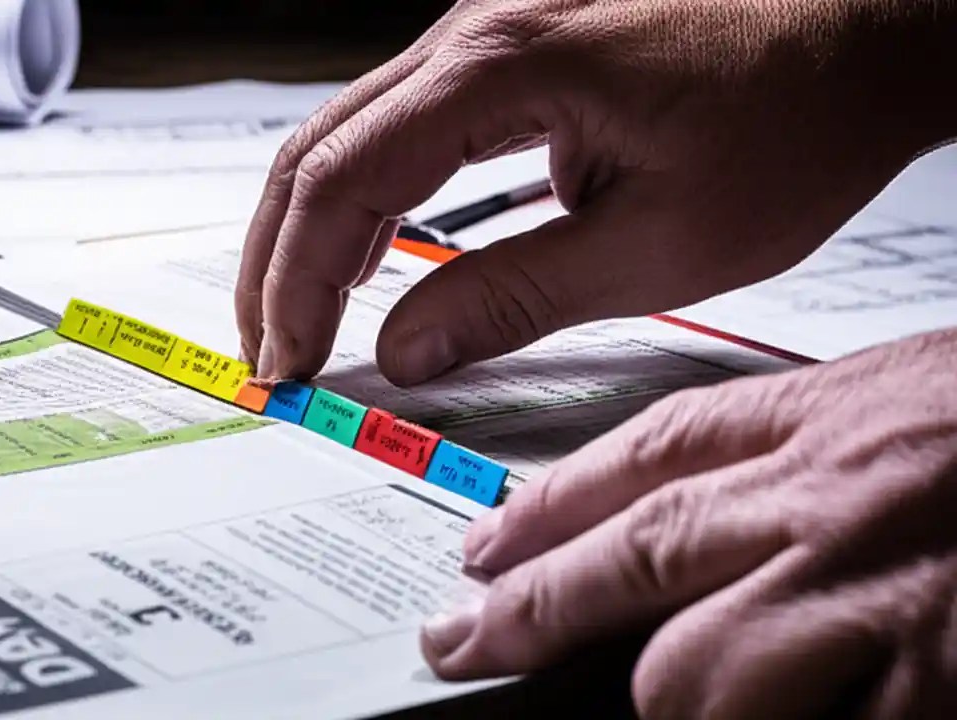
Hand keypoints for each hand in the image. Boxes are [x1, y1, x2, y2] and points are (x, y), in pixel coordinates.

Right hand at [234, 0, 956, 381]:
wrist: (868, 27)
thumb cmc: (794, 115)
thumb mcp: (657, 242)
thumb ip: (513, 299)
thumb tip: (406, 351)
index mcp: (503, 65)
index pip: (342, 179)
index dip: (295, 282)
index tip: (289, 364)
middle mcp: (475, 30)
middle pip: (316, 147)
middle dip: (276, 260)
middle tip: (270, 352)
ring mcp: (486, 33)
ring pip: (346, 132)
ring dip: (310, 231)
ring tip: (298, 321)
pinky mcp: (509, 53)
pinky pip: (399, 124)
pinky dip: (365, 200)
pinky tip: (364, 258)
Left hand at [420, 328, 956, 718]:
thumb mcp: (911, 403)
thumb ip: (807, 450)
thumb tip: (698, 510)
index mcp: (835, 418)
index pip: (649, 451)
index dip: (550, 499)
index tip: (484, 541)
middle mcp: (836, 504)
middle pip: (635, 557)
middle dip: (533, 608)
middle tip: (460, 641)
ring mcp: (880, 602)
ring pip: (696, 676)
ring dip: (672, 698)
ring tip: (662, 700)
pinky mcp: (930, 686)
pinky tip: (794, 711)